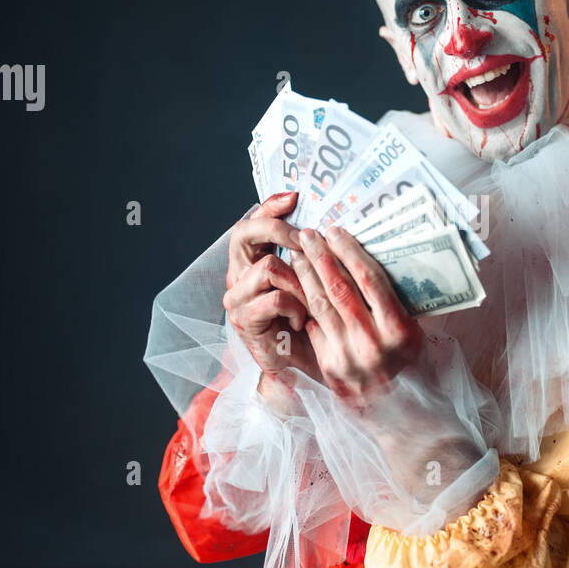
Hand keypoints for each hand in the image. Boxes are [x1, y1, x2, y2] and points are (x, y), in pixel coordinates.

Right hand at [223, 192, 322, 405]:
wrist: (299, 370)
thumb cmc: (309, 324)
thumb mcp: (312, 284)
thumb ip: (311, 255)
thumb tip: (330, 221)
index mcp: (251, 260)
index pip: (252, 221)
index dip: (270, 206)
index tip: (295, 197)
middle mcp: (238, 275)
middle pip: (245, 233)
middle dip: (278, 230)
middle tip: (305, 239)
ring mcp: (238, 298)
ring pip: (267, 265)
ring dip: (298, 280)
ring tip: (312, 299)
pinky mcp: (245, 321)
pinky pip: (275, 298)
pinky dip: (296, 307)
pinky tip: (303, 322)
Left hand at [291, 225, 425, 409]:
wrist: (405, 420)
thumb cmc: (415, 370)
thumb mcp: (415, 334)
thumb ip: (393, 306)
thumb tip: (367, 266)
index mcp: (399, 330)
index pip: (369, 279)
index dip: (349, 251)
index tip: (336, 231)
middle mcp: (372, 343)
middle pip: (339, 289)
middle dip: (321, 257)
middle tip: (308, 234)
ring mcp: (347, 358)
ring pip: (320, 307)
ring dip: (306, 276)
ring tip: (297, 254)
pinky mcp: (330, 369)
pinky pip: (315, 330)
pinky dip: (306, 306)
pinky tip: (298, 288)